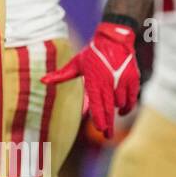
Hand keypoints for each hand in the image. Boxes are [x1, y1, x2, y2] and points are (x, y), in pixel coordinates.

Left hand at [42, 21, 138, 138]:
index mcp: (93, 81)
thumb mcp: (76, 64)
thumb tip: (42, 81)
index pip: (97, 104)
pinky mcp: (133, 80)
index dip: (99, 118)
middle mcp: (108, 83)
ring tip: (113, 111)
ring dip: (117, 110)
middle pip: (109, 109)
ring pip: (120, 104)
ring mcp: (122, 81)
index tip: (100, 129)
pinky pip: (131, 98)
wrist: (114, 40)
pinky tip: (123, 110)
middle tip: (107, 136)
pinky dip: (128, 105)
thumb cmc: (92, 53)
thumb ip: (60, 75)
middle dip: (108, 124)